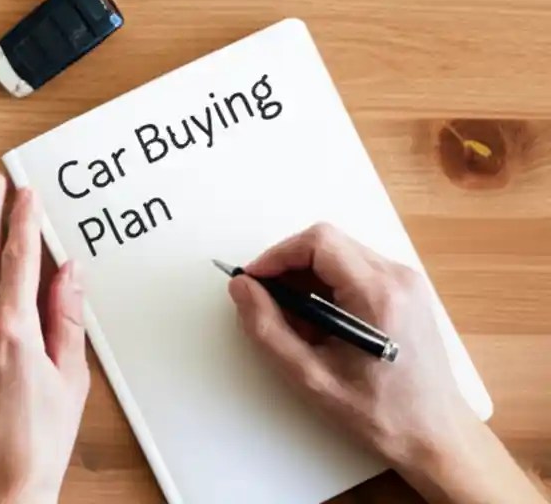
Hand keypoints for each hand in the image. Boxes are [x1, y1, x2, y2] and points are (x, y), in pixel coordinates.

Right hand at [229, 223, 545, 503]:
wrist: (434, 434)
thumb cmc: (379, 413)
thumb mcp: (310, 377)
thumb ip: (267, 328)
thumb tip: (242, 288)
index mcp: (378, 295)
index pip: (318, 242)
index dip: (276, 256)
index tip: (253, 282)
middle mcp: (398, 278)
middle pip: (328, 243)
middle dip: (289, 266)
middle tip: (270, 304)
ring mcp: (407, 282)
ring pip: (340, 253)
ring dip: (308, 277)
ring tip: (299, 323)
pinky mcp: (407, 291)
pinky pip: (356, 268)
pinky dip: (329, 285)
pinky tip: (324, 323)